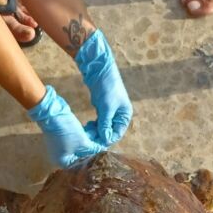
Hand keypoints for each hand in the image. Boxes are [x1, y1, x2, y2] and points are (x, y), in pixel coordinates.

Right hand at [27, 85, 103, 168]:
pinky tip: (92, 127)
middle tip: (103, 139)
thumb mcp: (83, 142)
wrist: (52, 112)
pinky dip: (84, 134)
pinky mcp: (64, 136)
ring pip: (80, 145)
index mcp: (64, 162)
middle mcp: (62, 156)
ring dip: (90, 138)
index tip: (103, 148)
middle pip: (82, 154)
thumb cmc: (66, 131)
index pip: (83, 163)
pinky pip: (77, 138)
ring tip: (98, 130)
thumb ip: (93, 148)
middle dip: (92, 146)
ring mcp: (62, 146)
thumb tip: (102, 150)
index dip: (94, 156)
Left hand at [75, 29, 132, 147]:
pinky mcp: (102, 108)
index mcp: (125, 115)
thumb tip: (105, 140)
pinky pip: (99, 122)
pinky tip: (87, 126)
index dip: (107, 139)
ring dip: (96, 131)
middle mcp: (119, 115)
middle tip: (89, 138)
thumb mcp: (106, 107)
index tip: (97, 143)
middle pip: (110, 131)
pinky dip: (93, 125)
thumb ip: (105, 124)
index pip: (117, 133)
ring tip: (87, 131)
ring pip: (103, 127)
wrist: (99, 69)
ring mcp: (111, 112)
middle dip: (100, 136)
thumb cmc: (107, 87)